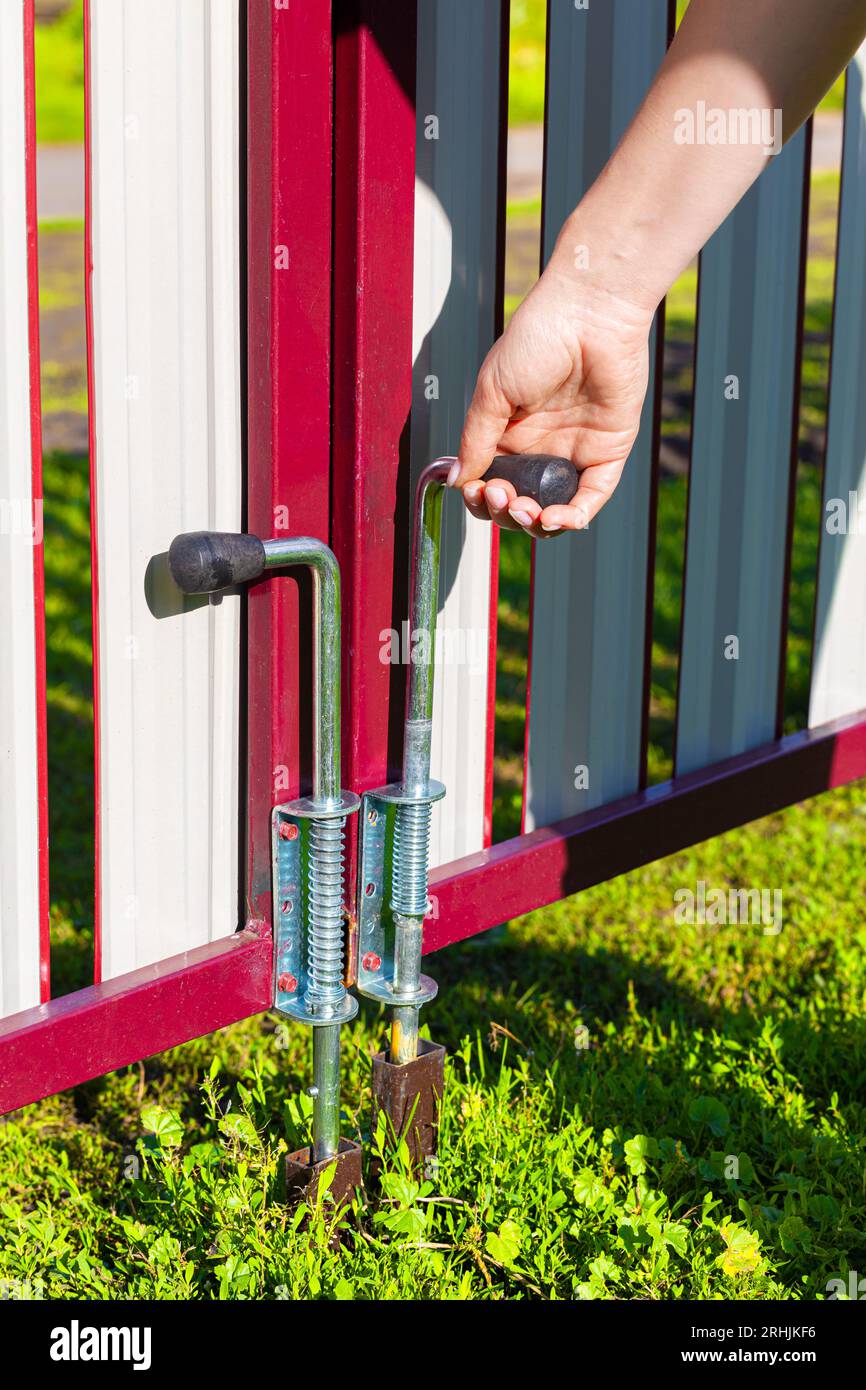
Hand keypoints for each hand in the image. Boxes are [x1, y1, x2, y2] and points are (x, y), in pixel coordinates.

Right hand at [449, 264, 652, 537]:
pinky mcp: (607, 452)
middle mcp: (541, 449)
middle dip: (505, 512)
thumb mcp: (492, 392)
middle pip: (519, 504)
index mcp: (510, 435)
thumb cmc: (538, 339)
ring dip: (535, 522)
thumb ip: (475, 440)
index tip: (479, 492)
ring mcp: (574, 453)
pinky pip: (591, 496)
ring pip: (554, 510)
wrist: (588, 314)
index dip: (481, 498)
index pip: (491, 484)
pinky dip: (574, 517)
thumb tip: (456, 480)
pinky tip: (555, 518)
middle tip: (501, 497)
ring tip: (525, 510)